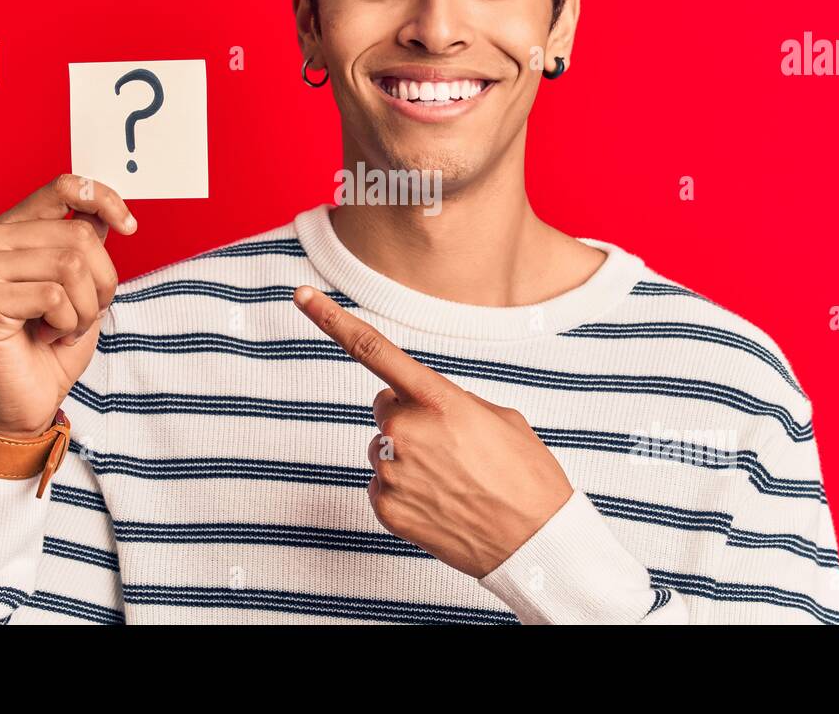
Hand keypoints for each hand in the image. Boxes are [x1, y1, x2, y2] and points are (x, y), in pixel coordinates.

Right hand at [0, 173, 135, 438]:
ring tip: (64, 327)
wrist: (30, 397)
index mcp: (11, 228)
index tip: (130, 227)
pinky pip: (54, 296)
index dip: (104, 200)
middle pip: (78, 234)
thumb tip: (105, 212)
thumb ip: (84, 241)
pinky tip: (47, 336)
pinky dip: (67, 324)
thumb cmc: (55, 339)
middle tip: (85, 312)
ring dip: (85, 308)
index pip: (64, 186)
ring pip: (70, 265)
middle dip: (101, 281)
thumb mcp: (83, 282)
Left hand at [293, 285, 573, 576]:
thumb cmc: (525, 476)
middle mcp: (406, 432)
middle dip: (410, 417)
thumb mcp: (496, 418)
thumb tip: (419, 406)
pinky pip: (382, 484)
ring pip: (383, 447)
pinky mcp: (385, 507)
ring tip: (453, 480)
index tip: (302, 296)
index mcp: (437, 399)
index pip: (374, 349)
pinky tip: (440, 502)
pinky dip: (406, 491)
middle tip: (452, 447)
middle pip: (385, 407)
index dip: (332, 320)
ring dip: (409, 457)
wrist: (536, 543)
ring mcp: (392, 471)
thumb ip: (448, 400)